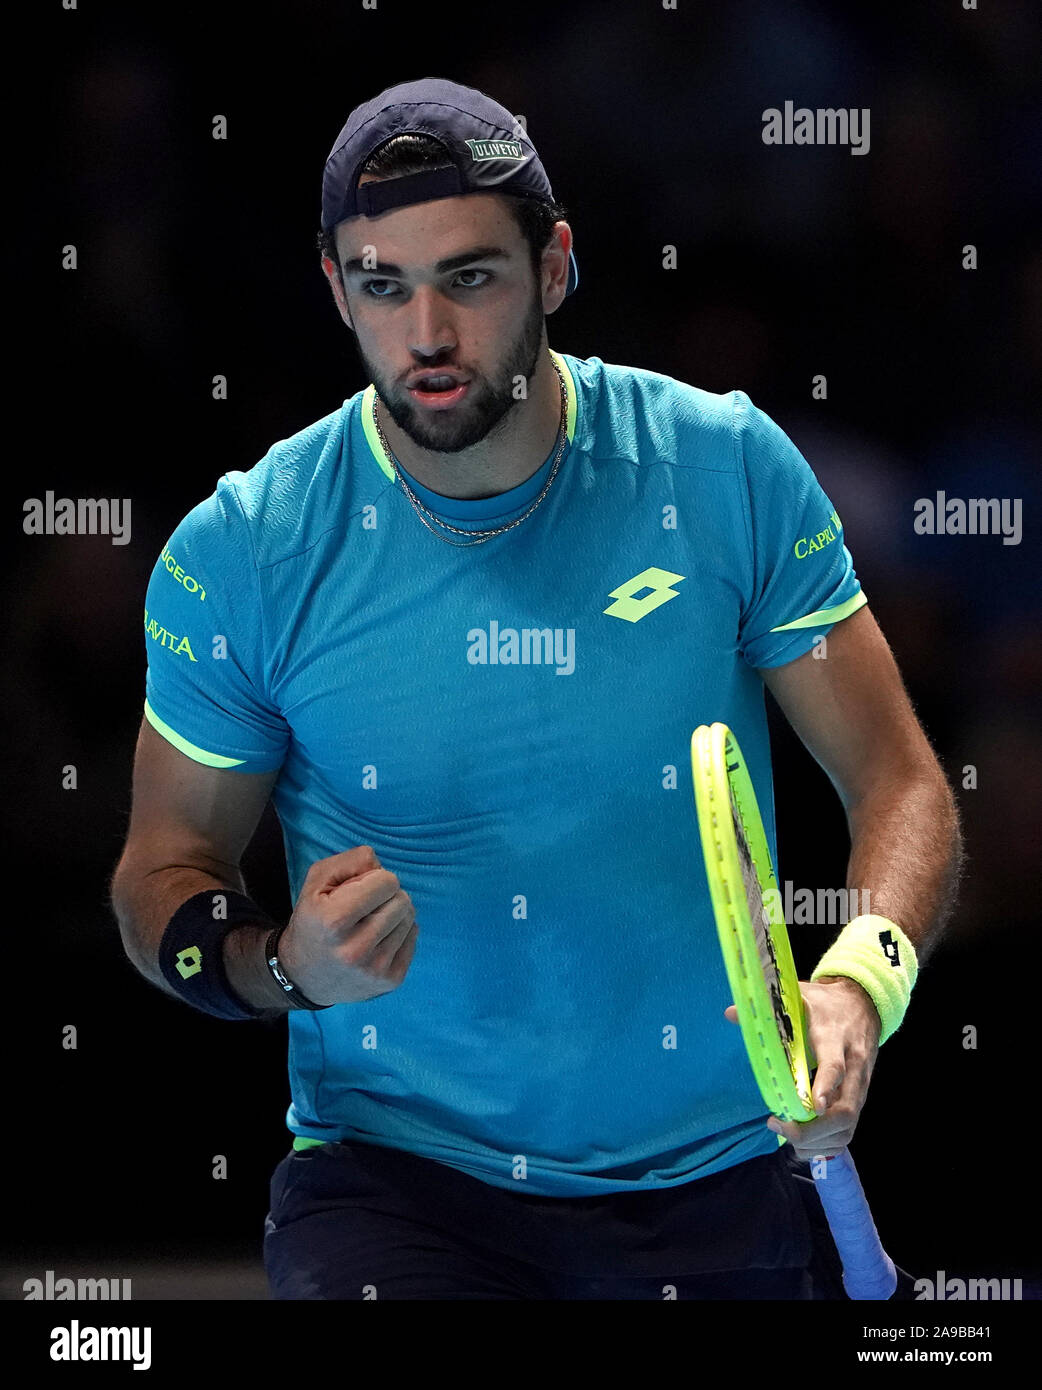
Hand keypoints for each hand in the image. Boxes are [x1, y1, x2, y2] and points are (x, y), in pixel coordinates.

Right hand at [278, 845, 418, 1005]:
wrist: (304, 976)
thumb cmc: (314, 920)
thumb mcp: (317, 880)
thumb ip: (351, 861)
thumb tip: (382, 867)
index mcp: (334, 921)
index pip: (387, 882)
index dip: (375, 878)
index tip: (360, 889)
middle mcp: (355, 949)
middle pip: (402, 900)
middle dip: (387, 896)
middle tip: (366, 907)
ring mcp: (374, 969)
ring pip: (411, 919)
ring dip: (394, 913)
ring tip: (371, 922)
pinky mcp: (389, 981)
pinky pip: (413, 938)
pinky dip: (400, 932)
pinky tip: (378, 939)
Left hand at [724, 975, 880, 1160]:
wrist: (863, 1005)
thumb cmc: (825, 1004)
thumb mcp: (798, 997)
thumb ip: (768, 1008)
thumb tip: (731, 1013)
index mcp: (835, 1038)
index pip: (836, 1067)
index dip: (825, 1087)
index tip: (812, 1106)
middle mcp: (854, 1066)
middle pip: (846, 1109)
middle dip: (815, 1129)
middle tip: (782, 1128)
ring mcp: (860, 1085)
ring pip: (849, 1126)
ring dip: (819, 1141)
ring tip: (790, 1140)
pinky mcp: (860, 1098)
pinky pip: (848, 1131)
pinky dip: (827, 1145)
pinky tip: (804, 1144)